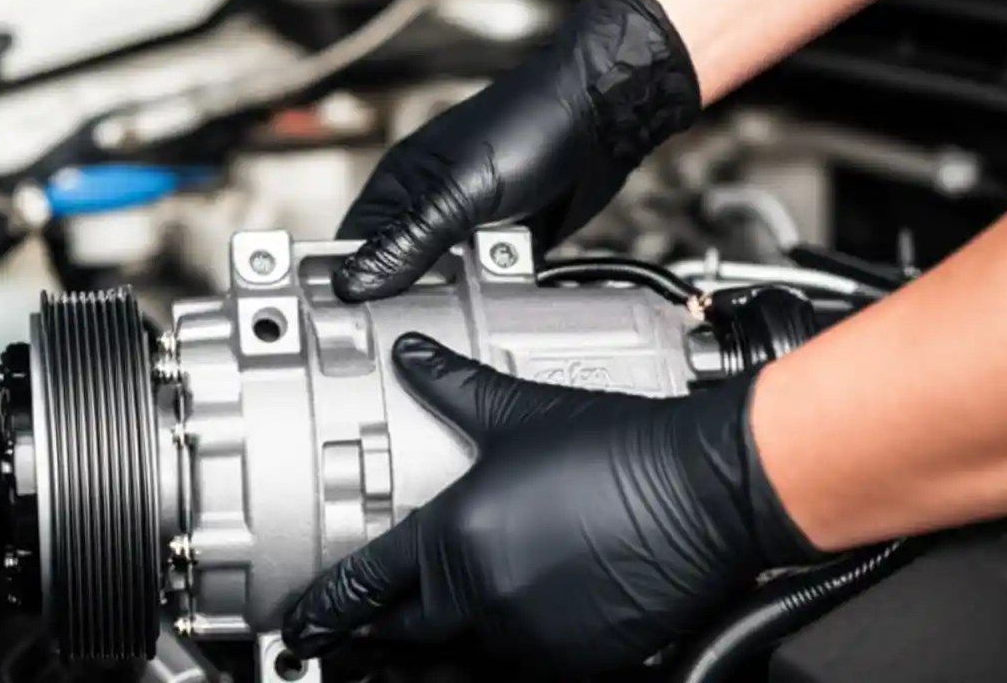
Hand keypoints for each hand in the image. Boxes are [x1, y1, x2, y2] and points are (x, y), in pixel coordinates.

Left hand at [282, 334, 818, 673]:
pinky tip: (500, 646)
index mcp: (458, 537)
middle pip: (405, 636)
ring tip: (410, 663)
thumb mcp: (522, 412)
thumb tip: (412, 355)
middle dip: (373, 642)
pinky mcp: (578, 660)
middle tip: (352, 644)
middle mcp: (484, 596)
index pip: (368, 583)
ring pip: (460, 665)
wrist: (703, 490)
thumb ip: (455, 387)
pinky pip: (521, 670)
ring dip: (430, 664)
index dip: (327, 608)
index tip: (304, 624)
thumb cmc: (620, 448)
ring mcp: (531, 635)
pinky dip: (500, 663)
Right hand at [333, 0, 700, 301]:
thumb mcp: (459, 191)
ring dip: (457, 297)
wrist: (602, 118)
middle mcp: (427, 209)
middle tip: (416, 323)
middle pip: (399, 275)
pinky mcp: (504, 244)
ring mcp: (467, 228)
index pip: (355, 248)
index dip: (354, 285)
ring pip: (445, 286)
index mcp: (399, 186)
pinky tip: (500, 292)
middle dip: (409, 299)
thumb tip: (355, 282)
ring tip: (468, 301)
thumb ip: (410, 240)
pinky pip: (485, 283)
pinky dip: (492, 291)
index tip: (357, 324)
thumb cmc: (527, 127)